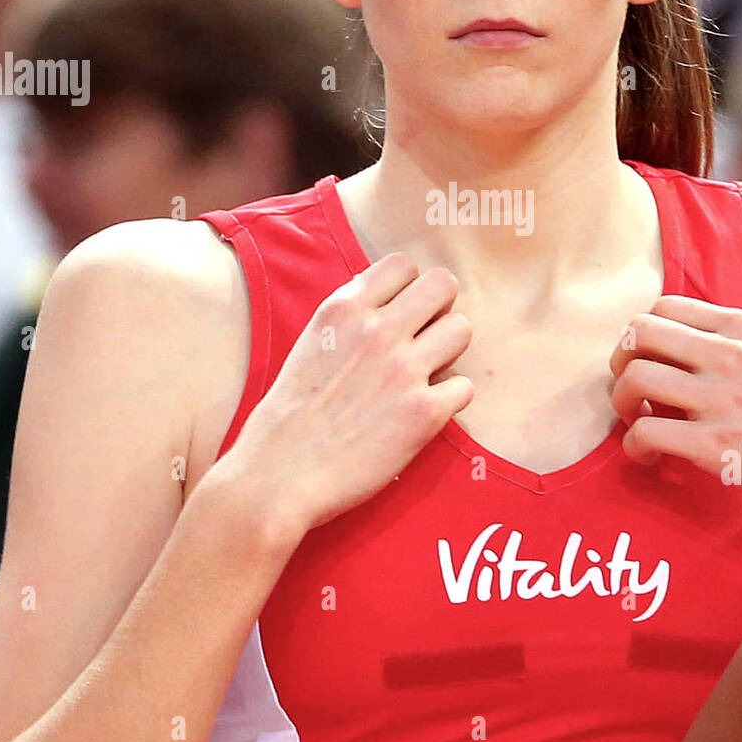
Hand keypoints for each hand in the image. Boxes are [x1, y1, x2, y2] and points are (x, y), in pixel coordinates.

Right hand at [212, 251, 472, 542]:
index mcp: (344, 308)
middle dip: (439, 310)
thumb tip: (388, 306)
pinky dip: (448, 401)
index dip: (408, 288)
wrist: (277, 477)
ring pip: (462, 329)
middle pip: (444, 285)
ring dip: (449, 352)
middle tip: (424, 339)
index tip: (400, 313)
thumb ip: (350, 319)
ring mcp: (403, 370)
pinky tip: (423, 412)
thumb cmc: (287, 417)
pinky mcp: (424, 413)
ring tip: (426, 374)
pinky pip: (464, 387)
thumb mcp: (310, 343)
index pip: (404, 263)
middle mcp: (377, 330)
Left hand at [609, 295, 741, 516]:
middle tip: (630, 391)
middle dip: (619, 363)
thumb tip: (684, 351)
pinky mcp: (716, 446)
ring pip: (632, 378)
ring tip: (638, 424)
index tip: (648, 362)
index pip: (662, 307)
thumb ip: (734, 345)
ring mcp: (721, 399)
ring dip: (621, 404)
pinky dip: (634, 446)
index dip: (642, 336)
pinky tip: (649, 457)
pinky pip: (644, 434)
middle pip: (636, 333)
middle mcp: (728, 354)